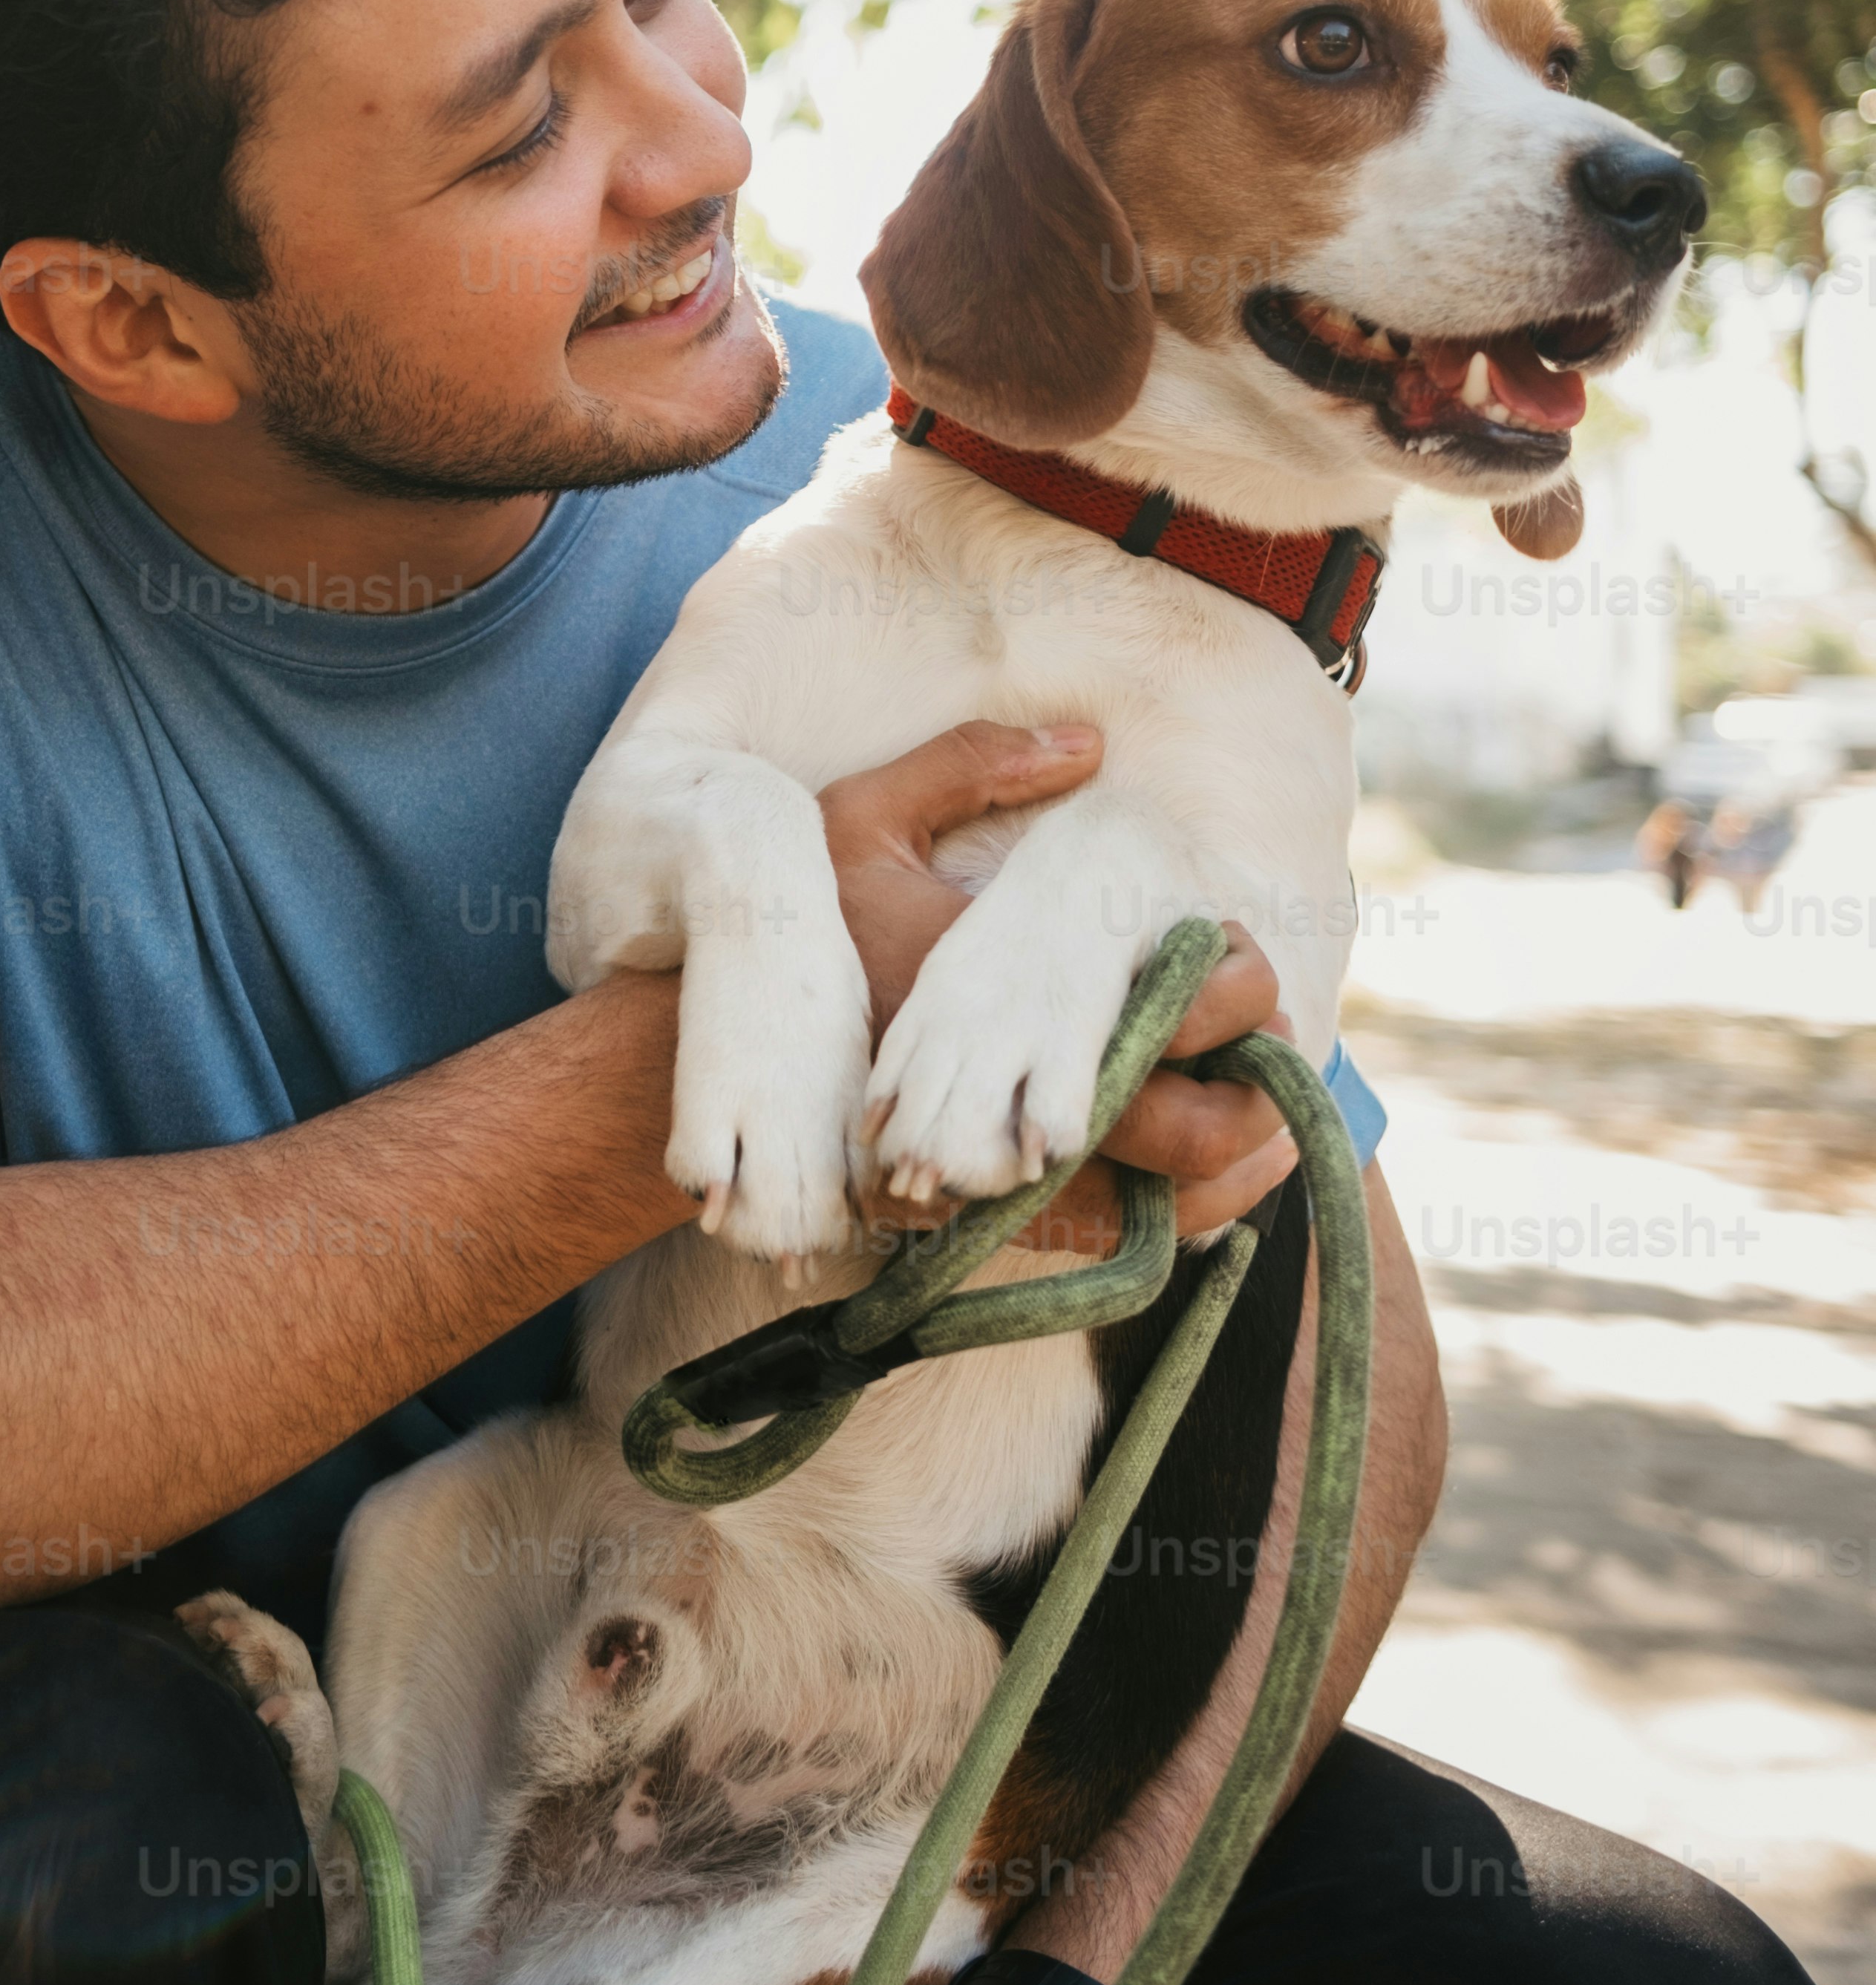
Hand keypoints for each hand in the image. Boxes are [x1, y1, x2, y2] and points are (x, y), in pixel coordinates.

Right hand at [818, 726, 1295, 1244]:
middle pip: (1185, 1129)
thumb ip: (966, 768)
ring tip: (1269, 1132)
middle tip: (1280, 1054)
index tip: (1241, 959)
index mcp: (1007, 989)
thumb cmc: (793, 927)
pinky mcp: (988, 1219)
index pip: (1166, 1010)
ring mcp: (1004, 1169)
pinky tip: (1201, 1181)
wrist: (705, 1058)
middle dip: (1257, 1099)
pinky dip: (1170, 1218)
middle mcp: (1016, 1093)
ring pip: (1163, 1204)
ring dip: (1233, 1173)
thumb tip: (1086, 745)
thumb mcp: (859, 816)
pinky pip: (1110, 1239)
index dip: (1236, 996)